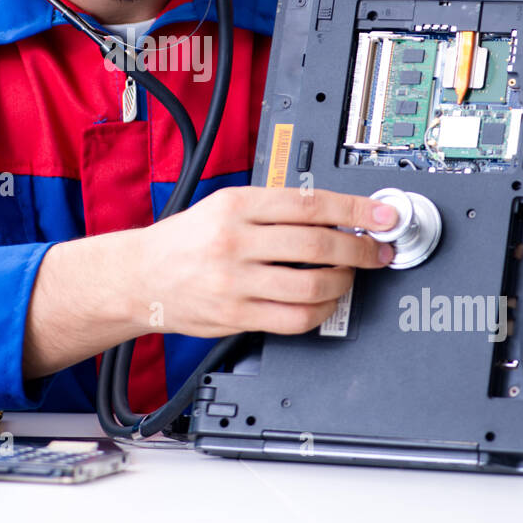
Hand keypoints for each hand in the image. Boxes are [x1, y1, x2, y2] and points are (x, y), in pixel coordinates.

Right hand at [130, 185, 397, 339]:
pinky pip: (295, 319)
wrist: (139, 277)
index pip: (310, 203)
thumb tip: (333, 215)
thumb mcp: (223, 205)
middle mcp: (235, 241)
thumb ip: (273, 208)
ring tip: (348, 276)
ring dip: (343, 282)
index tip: (383, 215)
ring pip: (312, 286)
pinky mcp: (236, 316)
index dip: (355, 210)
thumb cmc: (185, 240)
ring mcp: (235, 282)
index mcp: (236, 205)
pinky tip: (325, 302)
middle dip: (359, 249)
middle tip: (376, 250)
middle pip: (317, 246)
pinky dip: (321, 312)